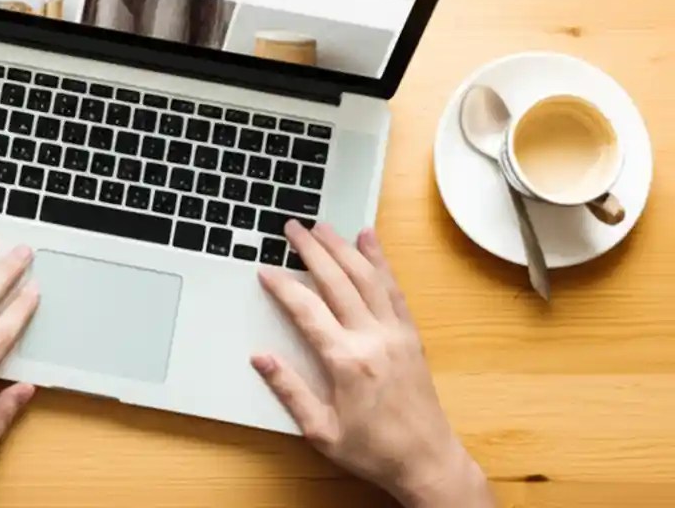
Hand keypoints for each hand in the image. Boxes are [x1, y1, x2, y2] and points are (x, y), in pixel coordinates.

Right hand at [251, 223, 493, 507]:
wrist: (426, 461)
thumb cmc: (373, 450)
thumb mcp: (320, 430)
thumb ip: (288, 390)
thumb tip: (260, 358)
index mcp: (346, 361)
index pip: (307, 311)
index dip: (283, 286)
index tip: (265, 270)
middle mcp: (373, 339)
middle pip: (338, 282)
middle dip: (312, 251)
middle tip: (292, 228)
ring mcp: (395, 333)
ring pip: (367, 277)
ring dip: (343, 248)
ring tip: (323, 226)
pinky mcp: (410, 335)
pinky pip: (394, 289)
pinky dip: (381, 261)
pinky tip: (370, 241)